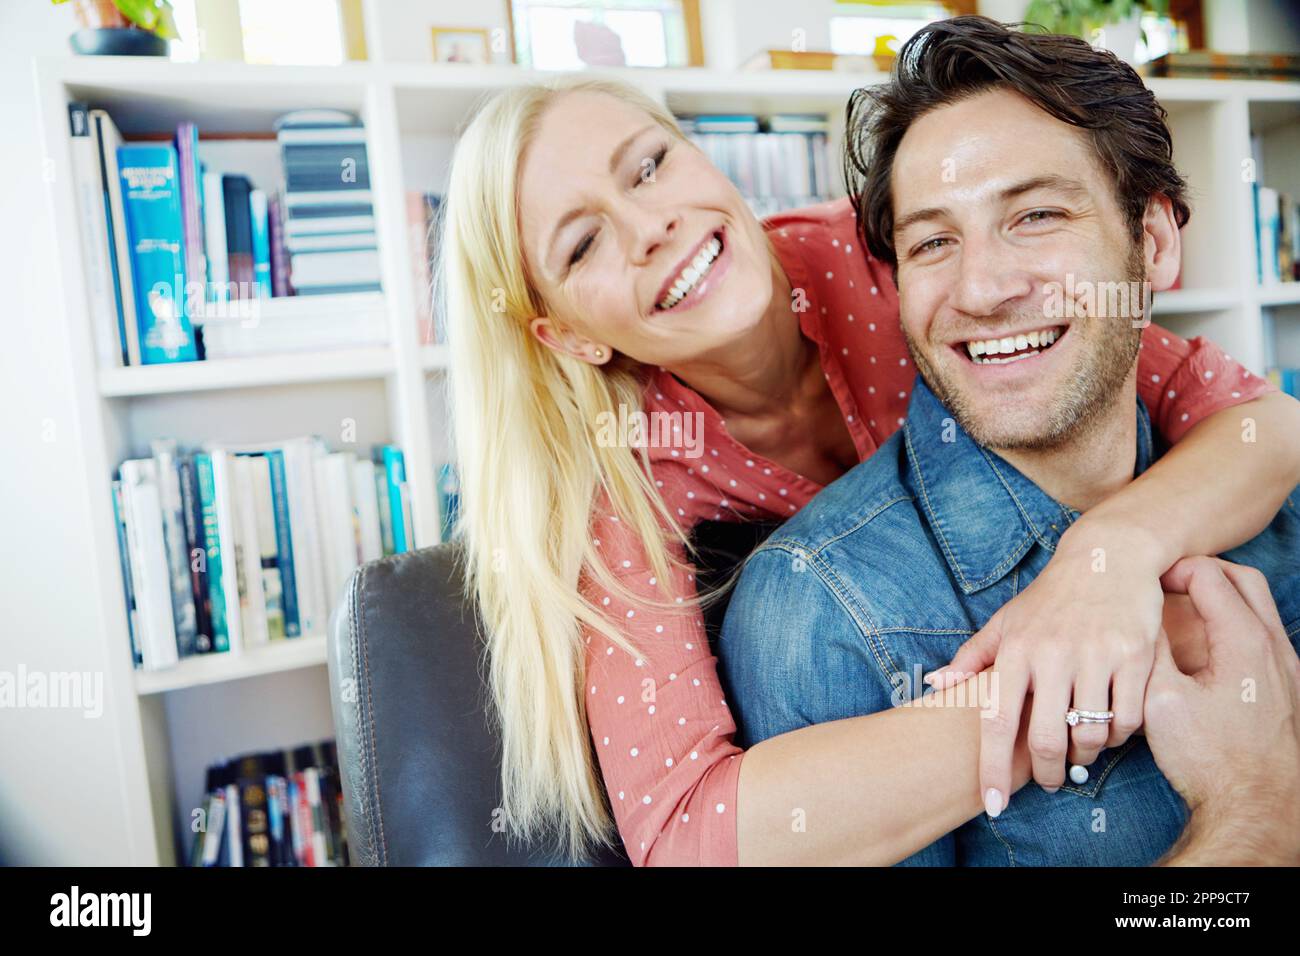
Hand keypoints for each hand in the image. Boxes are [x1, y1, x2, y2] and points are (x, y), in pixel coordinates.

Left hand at [927, 521, 1162, 813]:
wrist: (1106, 558)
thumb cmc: (1050, 598)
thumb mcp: (1006, 621)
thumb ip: (972, 657)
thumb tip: (935, 686)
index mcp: (1016, 650)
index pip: (997, 722)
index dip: (992, 768)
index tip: (992, 804)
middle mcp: (1053, 654)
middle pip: (1046, 739)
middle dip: (1045, 773)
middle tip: (1046, 781)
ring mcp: (1097, 656)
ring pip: (1090, 735)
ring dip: (1083, 757)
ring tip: (1077, 754)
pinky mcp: (1136, 656)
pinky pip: (1127, 719)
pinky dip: (1117, 736)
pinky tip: (1108, 730)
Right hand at [1146, 556, 1299, 864]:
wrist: (1256, 808)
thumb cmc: (1209, 758)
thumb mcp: (1162, 700)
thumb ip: (1151, 652)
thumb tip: (1138, 619)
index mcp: (1245, 641)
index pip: (1209, 575)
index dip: (1172, 571)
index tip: (1145, 585)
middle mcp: (1275, 647)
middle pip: (1244, 579)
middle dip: (1203, 572)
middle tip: (1167, 583)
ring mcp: (1289, 668)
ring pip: (1259, 608)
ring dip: (1222, 598)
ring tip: (1184, 611)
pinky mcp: (1289, 690)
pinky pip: (1265, 636)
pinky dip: (1236, 625)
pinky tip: (1207, 649)